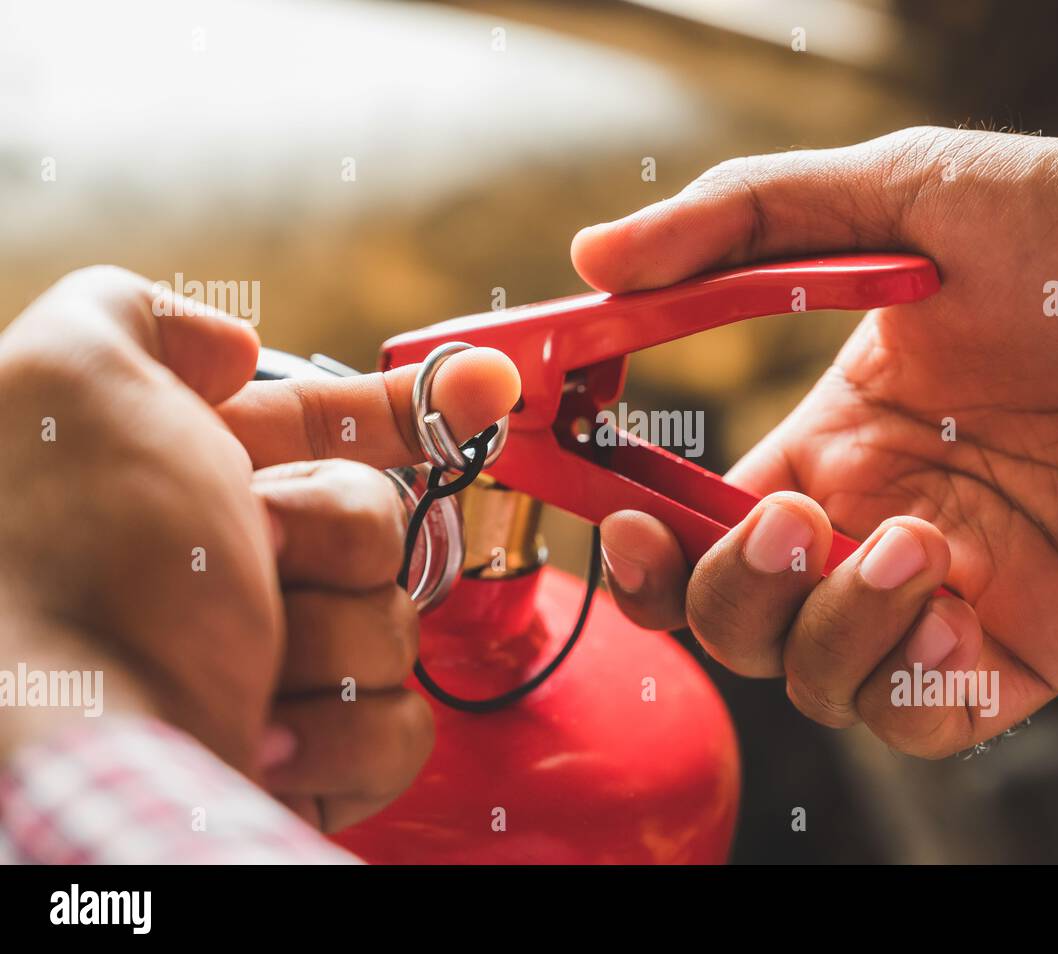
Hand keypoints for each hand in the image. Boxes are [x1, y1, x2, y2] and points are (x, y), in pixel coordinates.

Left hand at [0, 267, 517, 830]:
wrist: (73, 738)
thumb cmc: (71, 561)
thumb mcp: (73, 377)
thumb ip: (138, 314)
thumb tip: (230, 350)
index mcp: (189, 485)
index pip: (324, 431)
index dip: (405, 408)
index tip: (484, 388)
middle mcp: (235, 575)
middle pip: (376, 524)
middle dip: (335, 533)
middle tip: (255, 554)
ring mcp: (276, 670)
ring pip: (394, 626)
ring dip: (331, 642)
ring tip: (235, 667)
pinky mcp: (312, 762)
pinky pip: (399, 727)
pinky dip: (341, 735)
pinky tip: (262, 739)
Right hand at [572, 128, 1057, 755]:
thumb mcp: (902, 190)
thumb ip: (742, 222)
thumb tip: (594, 260)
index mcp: (828, 438)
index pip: (691, 521)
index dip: (642, 537)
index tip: (622, 512)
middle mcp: (867, 522)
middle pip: (733, 617)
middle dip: (729, 590)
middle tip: (786, 521)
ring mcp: (941, 592)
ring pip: (814, 679)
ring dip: (832, 626)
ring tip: (920, 541)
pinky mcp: (1022, 650)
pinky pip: (922, 717)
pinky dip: (911, 682)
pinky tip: (960, 602)